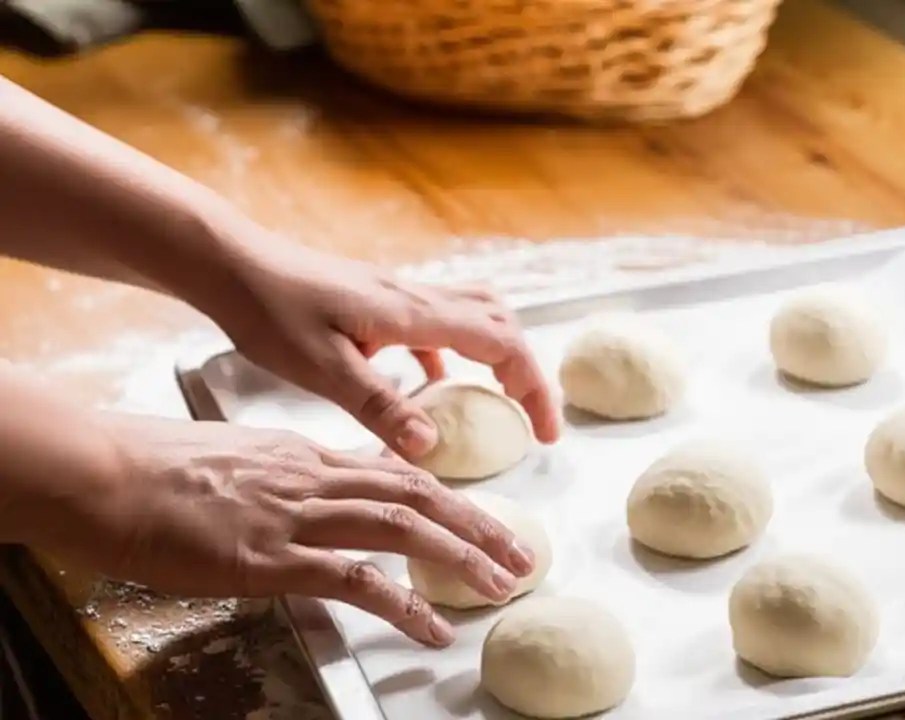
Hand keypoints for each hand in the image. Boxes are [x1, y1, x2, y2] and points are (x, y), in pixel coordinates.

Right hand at [50, 414, 536, 645]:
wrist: (106, 473)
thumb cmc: (157, 467)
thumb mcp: (236, 458)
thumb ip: (285, 475)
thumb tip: (313, 491)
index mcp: (307, 456)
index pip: (395, 472)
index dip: (446, 497)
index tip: (481, 517)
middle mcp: (315, 479)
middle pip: (418, 493)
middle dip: (477, 523)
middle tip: (521, 551)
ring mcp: (296, 516)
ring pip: (402, 527)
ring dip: (460, 556)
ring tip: (501, 582)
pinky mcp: (271, 558)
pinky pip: (354, 580)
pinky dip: (402, 603)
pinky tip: (432, 625)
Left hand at [208, 238, 559, 458]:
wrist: (232, 263)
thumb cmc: (269, 310)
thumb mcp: (321, 369)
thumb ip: (379, 406)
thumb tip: (432, 444)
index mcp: (412, 314)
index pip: (501, 343)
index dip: (534, 387)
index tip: (545, 432)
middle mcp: (417, 298)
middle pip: (503, 322)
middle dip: (528, 370)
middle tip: (534, 419)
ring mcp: (399, 296)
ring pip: (478, 314)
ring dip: (501, 353)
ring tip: (502, 399)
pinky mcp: (379, 302)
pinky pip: (438, 323)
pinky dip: (454, 354)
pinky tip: (435, 385)